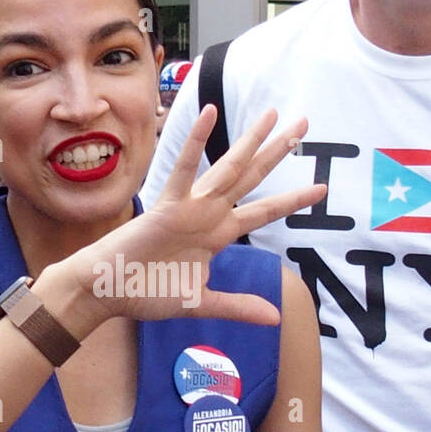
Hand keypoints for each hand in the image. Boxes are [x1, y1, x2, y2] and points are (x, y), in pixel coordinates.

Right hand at [51, 106, 322, 331]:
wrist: (109, 291)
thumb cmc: (146, 292)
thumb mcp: (201, 303)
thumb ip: (237, 306)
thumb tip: (275, 318)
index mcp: (218, 234)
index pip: (263, 212)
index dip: (292, 200)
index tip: (321, 188)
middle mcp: (209, 214)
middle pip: (252, 177)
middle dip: (278, 151)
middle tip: (304, 122)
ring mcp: (190, 206)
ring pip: (229, 168)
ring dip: (252, 141)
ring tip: (273, 113)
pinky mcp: (167, 206)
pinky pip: (183, 170)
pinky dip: (195, 142)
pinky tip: (210, 113)